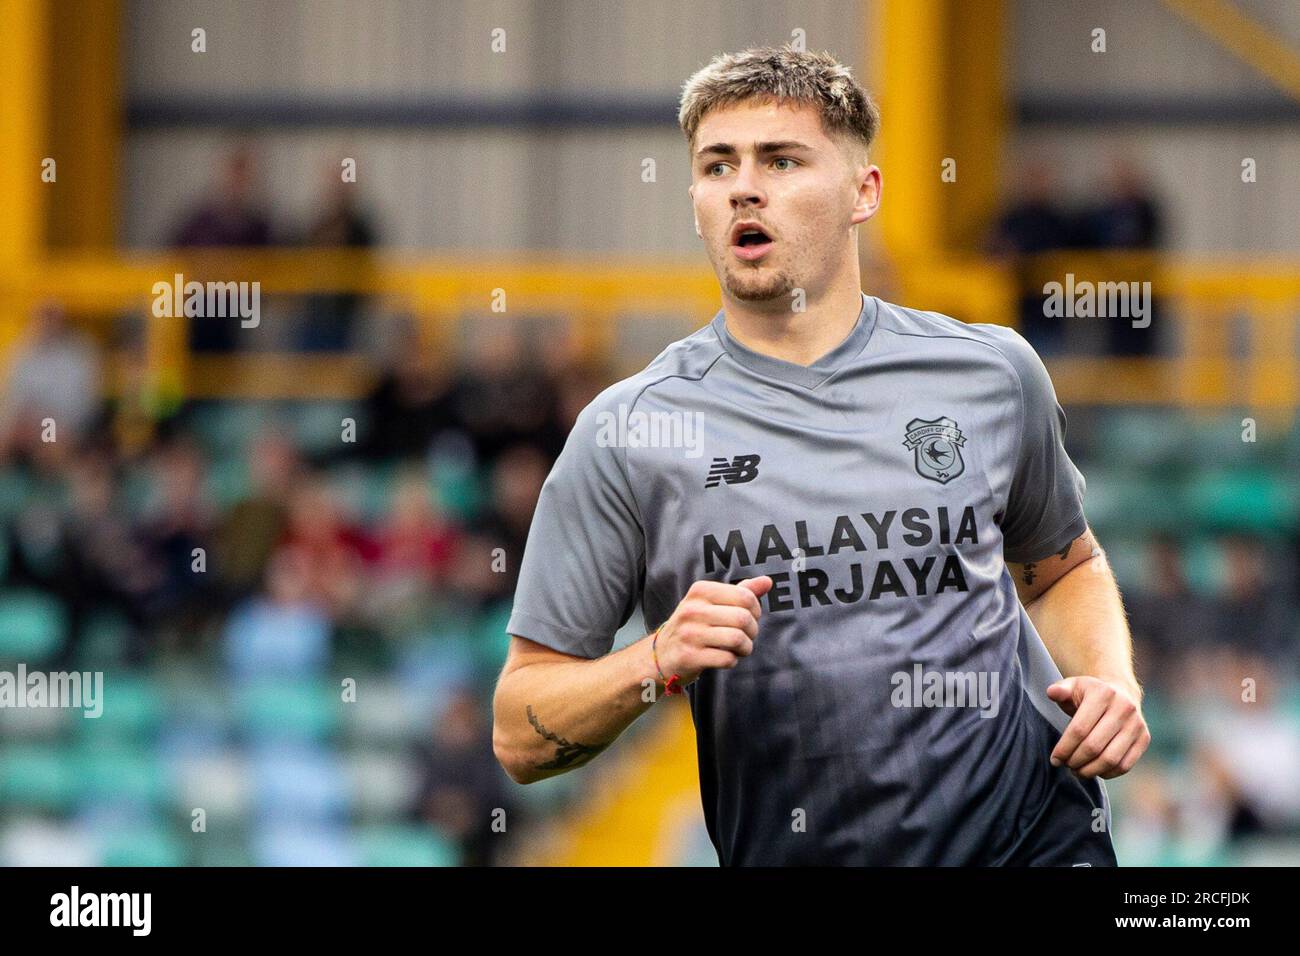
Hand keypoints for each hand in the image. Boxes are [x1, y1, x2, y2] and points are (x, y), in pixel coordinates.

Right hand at [654, 577, 773, 686]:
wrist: (661, 654)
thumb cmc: (693, 625)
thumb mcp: (712, 603)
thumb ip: (741, 592)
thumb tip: (767, 581)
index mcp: (700, 591)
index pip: (744, 596)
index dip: (756, 609)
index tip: (750, 617)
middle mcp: (692, 610)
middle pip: (743, 618)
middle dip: (753, 631)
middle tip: (747, 635)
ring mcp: (689, 634)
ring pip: (737, 639)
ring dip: (745, 647)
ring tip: (740, 648)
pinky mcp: (689, 656)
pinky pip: (727, 659)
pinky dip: (733, 660)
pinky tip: (726, 657)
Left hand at [1046, 676, 1149, 778]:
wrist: (1120, 691)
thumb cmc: (1090, 693)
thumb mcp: (1073, 686)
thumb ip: (1060, 690)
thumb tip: (1051, 692)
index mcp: (1103, 693)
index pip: (1079, 729)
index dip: (1064, 748)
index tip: (1055, 759)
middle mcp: (1124, 708)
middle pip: (1094, 746)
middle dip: (1075, 761)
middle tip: (1065, 765)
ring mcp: (1136, 724)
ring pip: (1110, 759)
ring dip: (1090, 770)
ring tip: (1077, 771)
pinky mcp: (1144, 738)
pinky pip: (1125, 765)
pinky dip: (1108, 773)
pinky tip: (1094, 770)